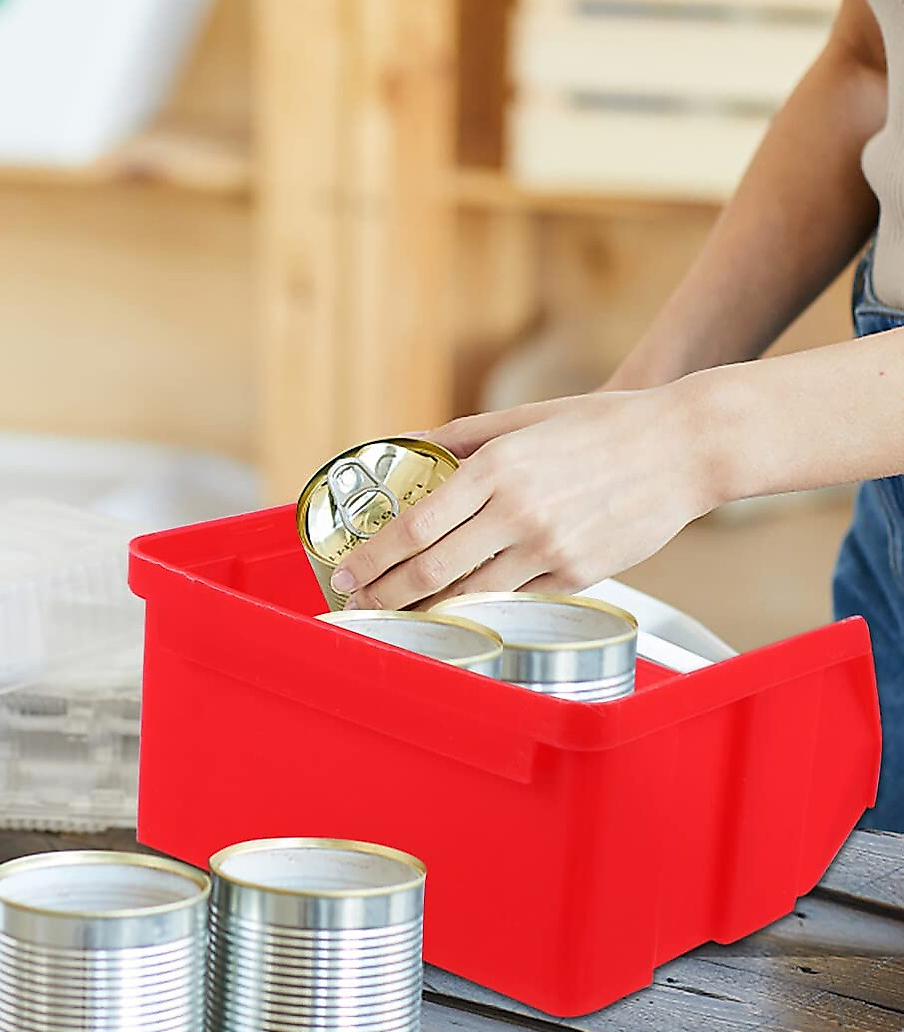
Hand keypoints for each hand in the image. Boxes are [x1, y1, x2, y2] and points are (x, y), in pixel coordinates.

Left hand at [332, 382, 716, 608]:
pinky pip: (518, 599)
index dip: (373, 558)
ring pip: (471, 596)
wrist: (683, 448)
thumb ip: (466, 434)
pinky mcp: (579, 575)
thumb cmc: (603, 425)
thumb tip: (417, 445)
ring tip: (401, 615)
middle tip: (360, 605)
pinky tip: (461, 611)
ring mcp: (550, 549)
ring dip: (427, 611)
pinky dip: (484, 607)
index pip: (415, 526)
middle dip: (386, 595)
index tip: (347, 572)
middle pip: (432, 571)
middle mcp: (517, 513)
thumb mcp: (527, 416)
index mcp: (496, 468)